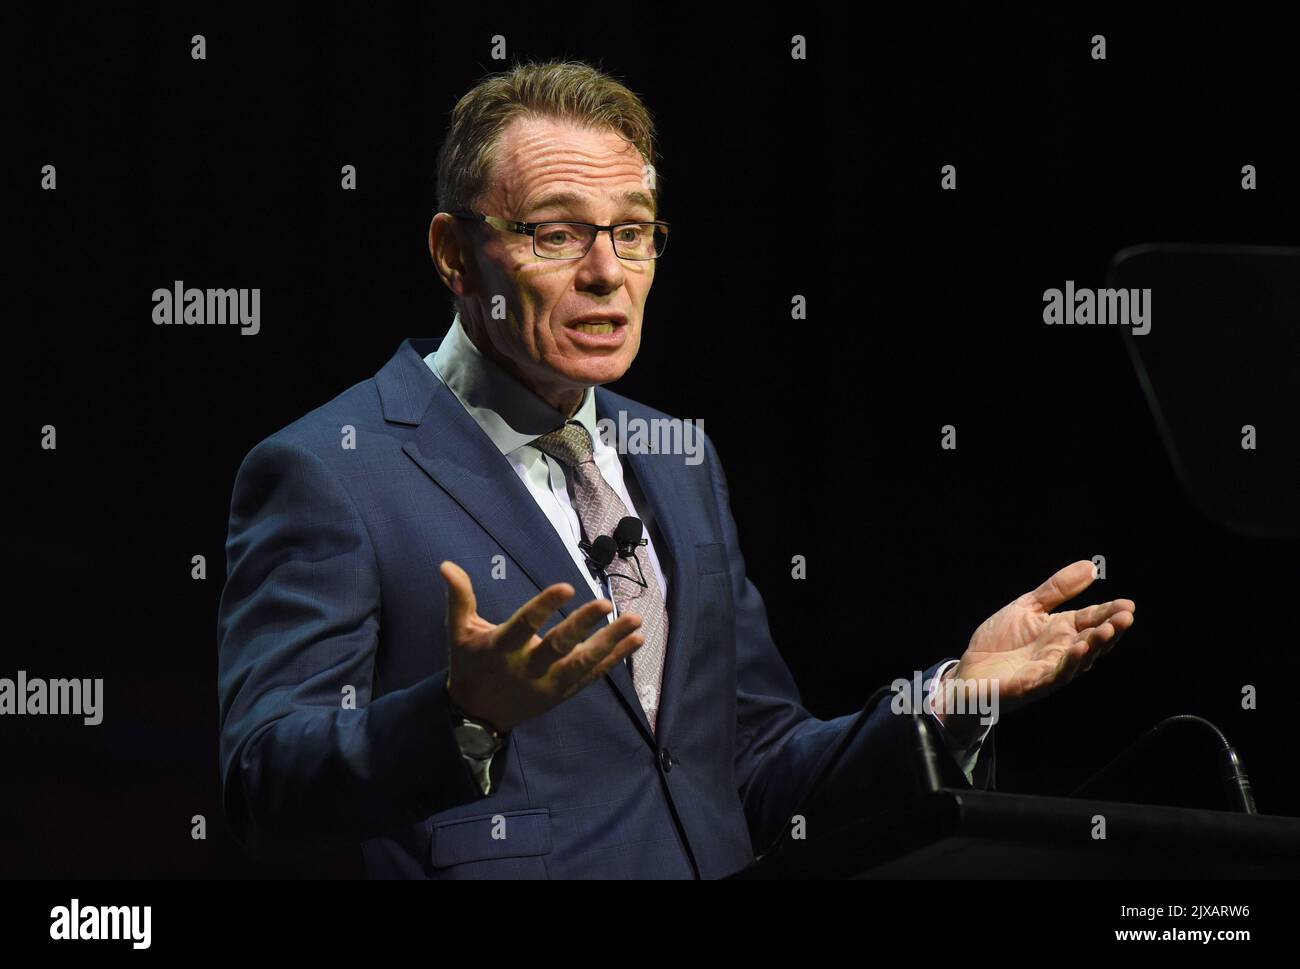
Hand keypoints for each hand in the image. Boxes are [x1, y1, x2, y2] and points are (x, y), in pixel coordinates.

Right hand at [440, 560, 644, 732]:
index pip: (525, 625)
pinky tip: (636, 640)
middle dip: (583, 626)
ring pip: (583, 663)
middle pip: (559, 647)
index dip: (544, 607)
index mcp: (502, 650)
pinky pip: (593, 675)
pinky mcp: (563, 693)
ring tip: (636, 621)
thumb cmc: (469, 665)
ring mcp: (549, 684)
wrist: (477, 717)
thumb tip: (446, 565)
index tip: (565, 586)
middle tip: (606, 604)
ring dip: (611, 643)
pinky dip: (615, 659)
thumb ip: (459, 598)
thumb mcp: (458, 633)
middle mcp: (528, 669)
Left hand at [935, 560, 1134, 742]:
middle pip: (1093, 641)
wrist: (969, 673)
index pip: (1091, 620)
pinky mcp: (1033, 685)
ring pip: (1080, 660)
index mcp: (1061, 631)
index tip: (1128, 604)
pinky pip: (1056, 675)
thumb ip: (1057, 589)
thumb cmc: (999, 642)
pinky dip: (1069, 663)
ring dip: (1095, 646)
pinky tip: (1079, 649)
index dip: (1109, 613)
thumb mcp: (1027, 607)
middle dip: (1110, 629)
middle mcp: (1062, 652)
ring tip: (1107, 630)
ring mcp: (1050, 670)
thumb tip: (1091, 566)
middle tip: (1126, 617)